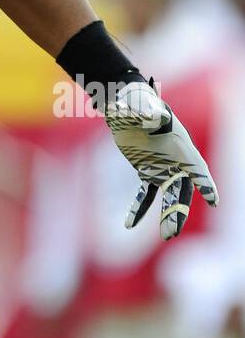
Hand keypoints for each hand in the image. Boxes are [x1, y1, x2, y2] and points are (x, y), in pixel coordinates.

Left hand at [104, 79, 218, 240]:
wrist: (124, 104)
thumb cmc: (138, 102)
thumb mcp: (143, 106)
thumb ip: (149, 113)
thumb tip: (151, 115)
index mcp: (181, 147)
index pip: (197, 168)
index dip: (205, 183)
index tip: (213, 200)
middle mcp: (176, 161)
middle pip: (182, 191)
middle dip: (179, 211)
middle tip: (171, 231)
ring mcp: (163, 168)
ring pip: (169, 197)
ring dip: (166, 216)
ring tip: (166, 235)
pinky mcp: (147, 171)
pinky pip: (146, 195)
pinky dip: (140, 209)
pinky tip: (129, 224)